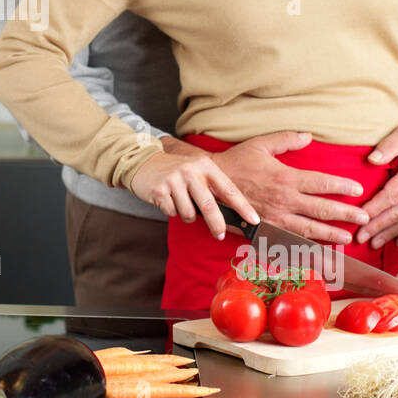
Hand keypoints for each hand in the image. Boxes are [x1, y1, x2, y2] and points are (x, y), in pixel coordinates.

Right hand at [130, 150, 259, 238]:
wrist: (143, 162)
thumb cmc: (176, 172)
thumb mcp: (197, 171)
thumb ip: (213, 188)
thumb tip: (233, 214)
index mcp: (205, 165)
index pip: (229, 189)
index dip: (243, 206)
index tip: (254, 220)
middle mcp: (190, 170)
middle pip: (209, 205)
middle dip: (217, 224)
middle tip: (219, 235)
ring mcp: (174, 179)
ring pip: (188, 213)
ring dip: (186, 215)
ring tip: (180, 203)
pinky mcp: (159, 189)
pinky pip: (172, 212)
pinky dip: (171, 211)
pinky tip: (167, 200)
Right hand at [211, 131, 369, 243]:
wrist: (211, 186)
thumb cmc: (236, 162)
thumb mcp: (260, 144)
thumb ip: (287, 138)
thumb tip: (309, 136)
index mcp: (285, 178)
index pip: (321, 183)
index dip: (342, 187)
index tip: (358, 190)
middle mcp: (283, 200)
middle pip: (321, 209)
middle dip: (345, 214)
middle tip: (365, 216)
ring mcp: (275, 218)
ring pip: (309, 229)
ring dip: (330, 234)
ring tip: (348, 238)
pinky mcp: (265, 230)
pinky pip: (289, 241)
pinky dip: (305, 247)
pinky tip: (318, 251)